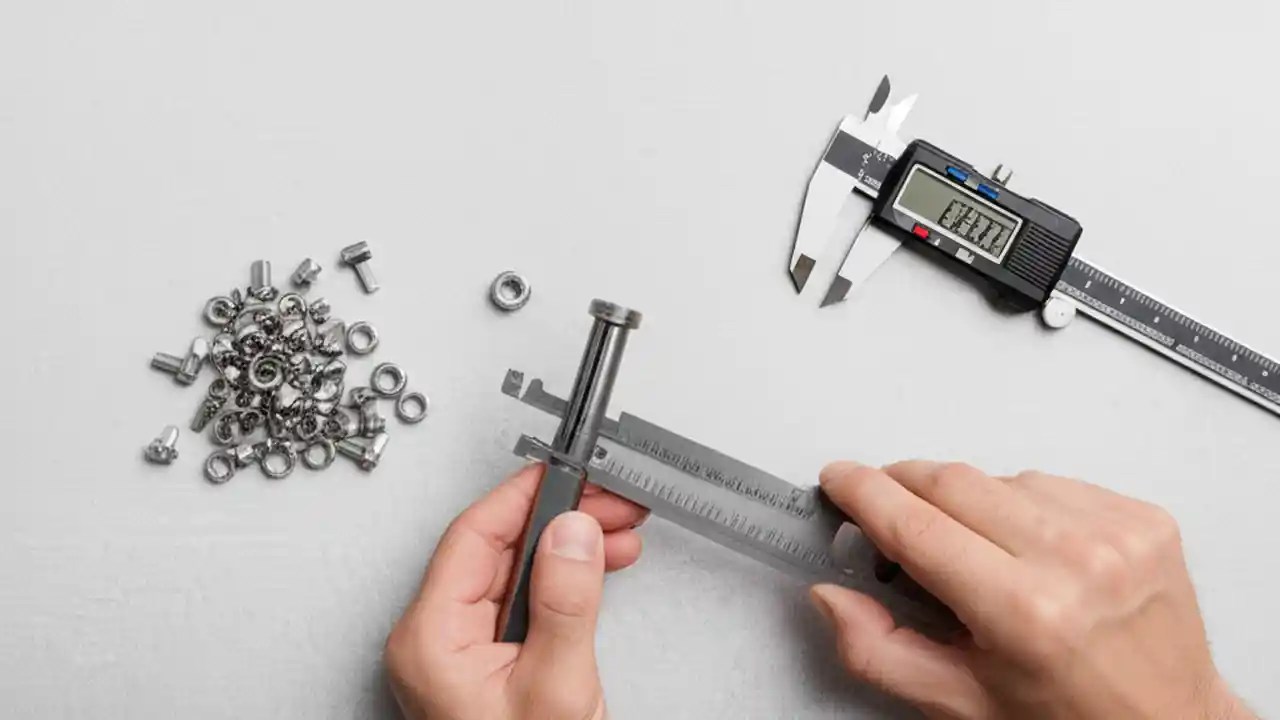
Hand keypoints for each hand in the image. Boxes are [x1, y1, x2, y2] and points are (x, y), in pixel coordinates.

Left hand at [384, 463, 647, 719]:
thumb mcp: (558, 687)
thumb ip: (565, 602)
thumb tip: (571, 531)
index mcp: (430, 637)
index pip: (475, 536)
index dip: (527, 495)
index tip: (571, 472)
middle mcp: (434, 639)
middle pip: (496, 548)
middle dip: (560, 520)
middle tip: (612, 503)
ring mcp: (457, 652)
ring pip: (513, 572)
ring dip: (569, 548)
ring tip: (620, 534)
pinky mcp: (485, 663)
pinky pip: (521, 603)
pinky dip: (563, 583)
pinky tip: (598, 569)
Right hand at [811, 461, 1253, 719]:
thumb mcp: (960, 703)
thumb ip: (879, 651)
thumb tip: (832, 595)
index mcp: (1024, 614)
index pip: (916, 526)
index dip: (864, 495)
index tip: (839, 480)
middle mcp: (1076, 563)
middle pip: (952, 482)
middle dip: (904, 485)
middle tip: (885, 508)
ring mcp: (1117, 533)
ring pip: (1000, 477)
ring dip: (970, 501)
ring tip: (978, 553)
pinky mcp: (1143, 516)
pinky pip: (1052, 482)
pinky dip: (1025, 503)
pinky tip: (1029, 547)